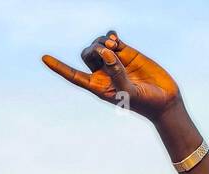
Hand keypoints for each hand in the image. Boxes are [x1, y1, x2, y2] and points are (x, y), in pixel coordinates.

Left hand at [43, 31, 181, 120]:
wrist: (164, 99)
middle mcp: (104, 73)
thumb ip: (117, 72)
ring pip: (99, 45)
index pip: (73, 76)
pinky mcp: (127, 53)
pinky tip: (114, 38)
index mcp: (99, 87)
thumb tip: (106, 52)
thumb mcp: (128, 91)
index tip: (44, 58)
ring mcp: (115, 62)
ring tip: (115, 45)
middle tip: (109, 51)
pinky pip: (112, 40)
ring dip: (103, 41)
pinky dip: (110, 36)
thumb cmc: (145, 103)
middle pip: (87, 54)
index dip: (59, 67)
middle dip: (93, 49)